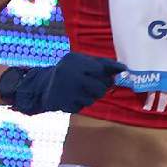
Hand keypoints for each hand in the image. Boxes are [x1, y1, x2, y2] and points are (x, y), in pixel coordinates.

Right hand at [4, 52, 126, 114]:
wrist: (42, 86)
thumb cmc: (69, 71)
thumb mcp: (82, 61)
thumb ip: (102, 64)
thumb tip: (124, 68)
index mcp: (74, 60)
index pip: (101, 69)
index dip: (111, 73)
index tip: (120, 72)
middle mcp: (70, 74)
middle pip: (101, 86)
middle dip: (102, 87)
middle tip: (96, 84)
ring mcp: (66, 90)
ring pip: (94, 98)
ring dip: (92, 96)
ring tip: (81, 89)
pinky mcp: (64, 104)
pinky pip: (83, 106)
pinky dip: (81, 103)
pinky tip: (73, 97)